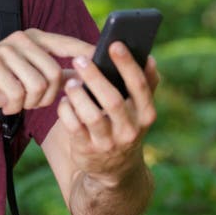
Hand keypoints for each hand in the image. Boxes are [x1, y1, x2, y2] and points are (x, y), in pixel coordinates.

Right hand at [0, 29, 93, 122]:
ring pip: (39, 84)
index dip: (87, 54)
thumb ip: (52, 72)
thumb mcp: (27, 76)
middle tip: (31, 102)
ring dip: (30, 102)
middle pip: (55, 72)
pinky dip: (14, 106)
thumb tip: (86, 75)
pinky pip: (19, 92)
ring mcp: (6, 50)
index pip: (68, 44)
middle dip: (48, 96)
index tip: (103, 63)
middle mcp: (21, 39)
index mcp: (32, 39)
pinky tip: (5, 105)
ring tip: (17, 103)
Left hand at [57, 42, 159, 185]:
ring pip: (90, 115)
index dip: (127, 65)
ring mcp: (107, 142)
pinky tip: (65, 100)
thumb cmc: (125, 125)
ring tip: (70, 81)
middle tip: (80, 59)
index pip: (140, 86)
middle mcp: (129, 130)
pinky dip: (66, 109)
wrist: (115, 170)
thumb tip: (150, 57)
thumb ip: (146, 85)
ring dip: (78, 94)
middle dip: (95, 77)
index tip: (114, 44)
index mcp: (145, 114)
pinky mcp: (86, 149)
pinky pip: (72, 126)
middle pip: (112, 100)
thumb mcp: (140, 110)